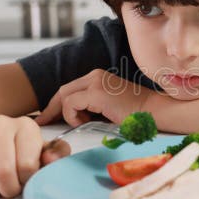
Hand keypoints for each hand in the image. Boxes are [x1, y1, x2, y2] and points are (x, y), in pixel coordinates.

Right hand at [0, 115, 70, 197]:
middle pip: (3, 172)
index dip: (26, 181)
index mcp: (26, 126)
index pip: (28, 165)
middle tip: (9, 188)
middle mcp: (0, 123)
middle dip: (8, 188)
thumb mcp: (41, 152)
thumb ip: (56, 156)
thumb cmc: (17, 150)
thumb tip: (50, 159)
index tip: (25, 179)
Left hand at [34, 69, 150, 126]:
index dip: (55, 104)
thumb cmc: (136, 115)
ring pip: (64, 97)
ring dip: (67, 114)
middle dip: (51, 108)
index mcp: (98, 77)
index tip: (46, 118)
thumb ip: (91, 108)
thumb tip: (71, 118)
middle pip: (62, 91)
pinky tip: (87, 121)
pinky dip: (73, 116)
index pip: (69, 89)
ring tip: (82, 123)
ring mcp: (95, 82)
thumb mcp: (108, 108)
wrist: (154, 112)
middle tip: (44, 123)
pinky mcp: (96, 92)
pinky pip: (71, 104)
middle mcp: (95, 75)